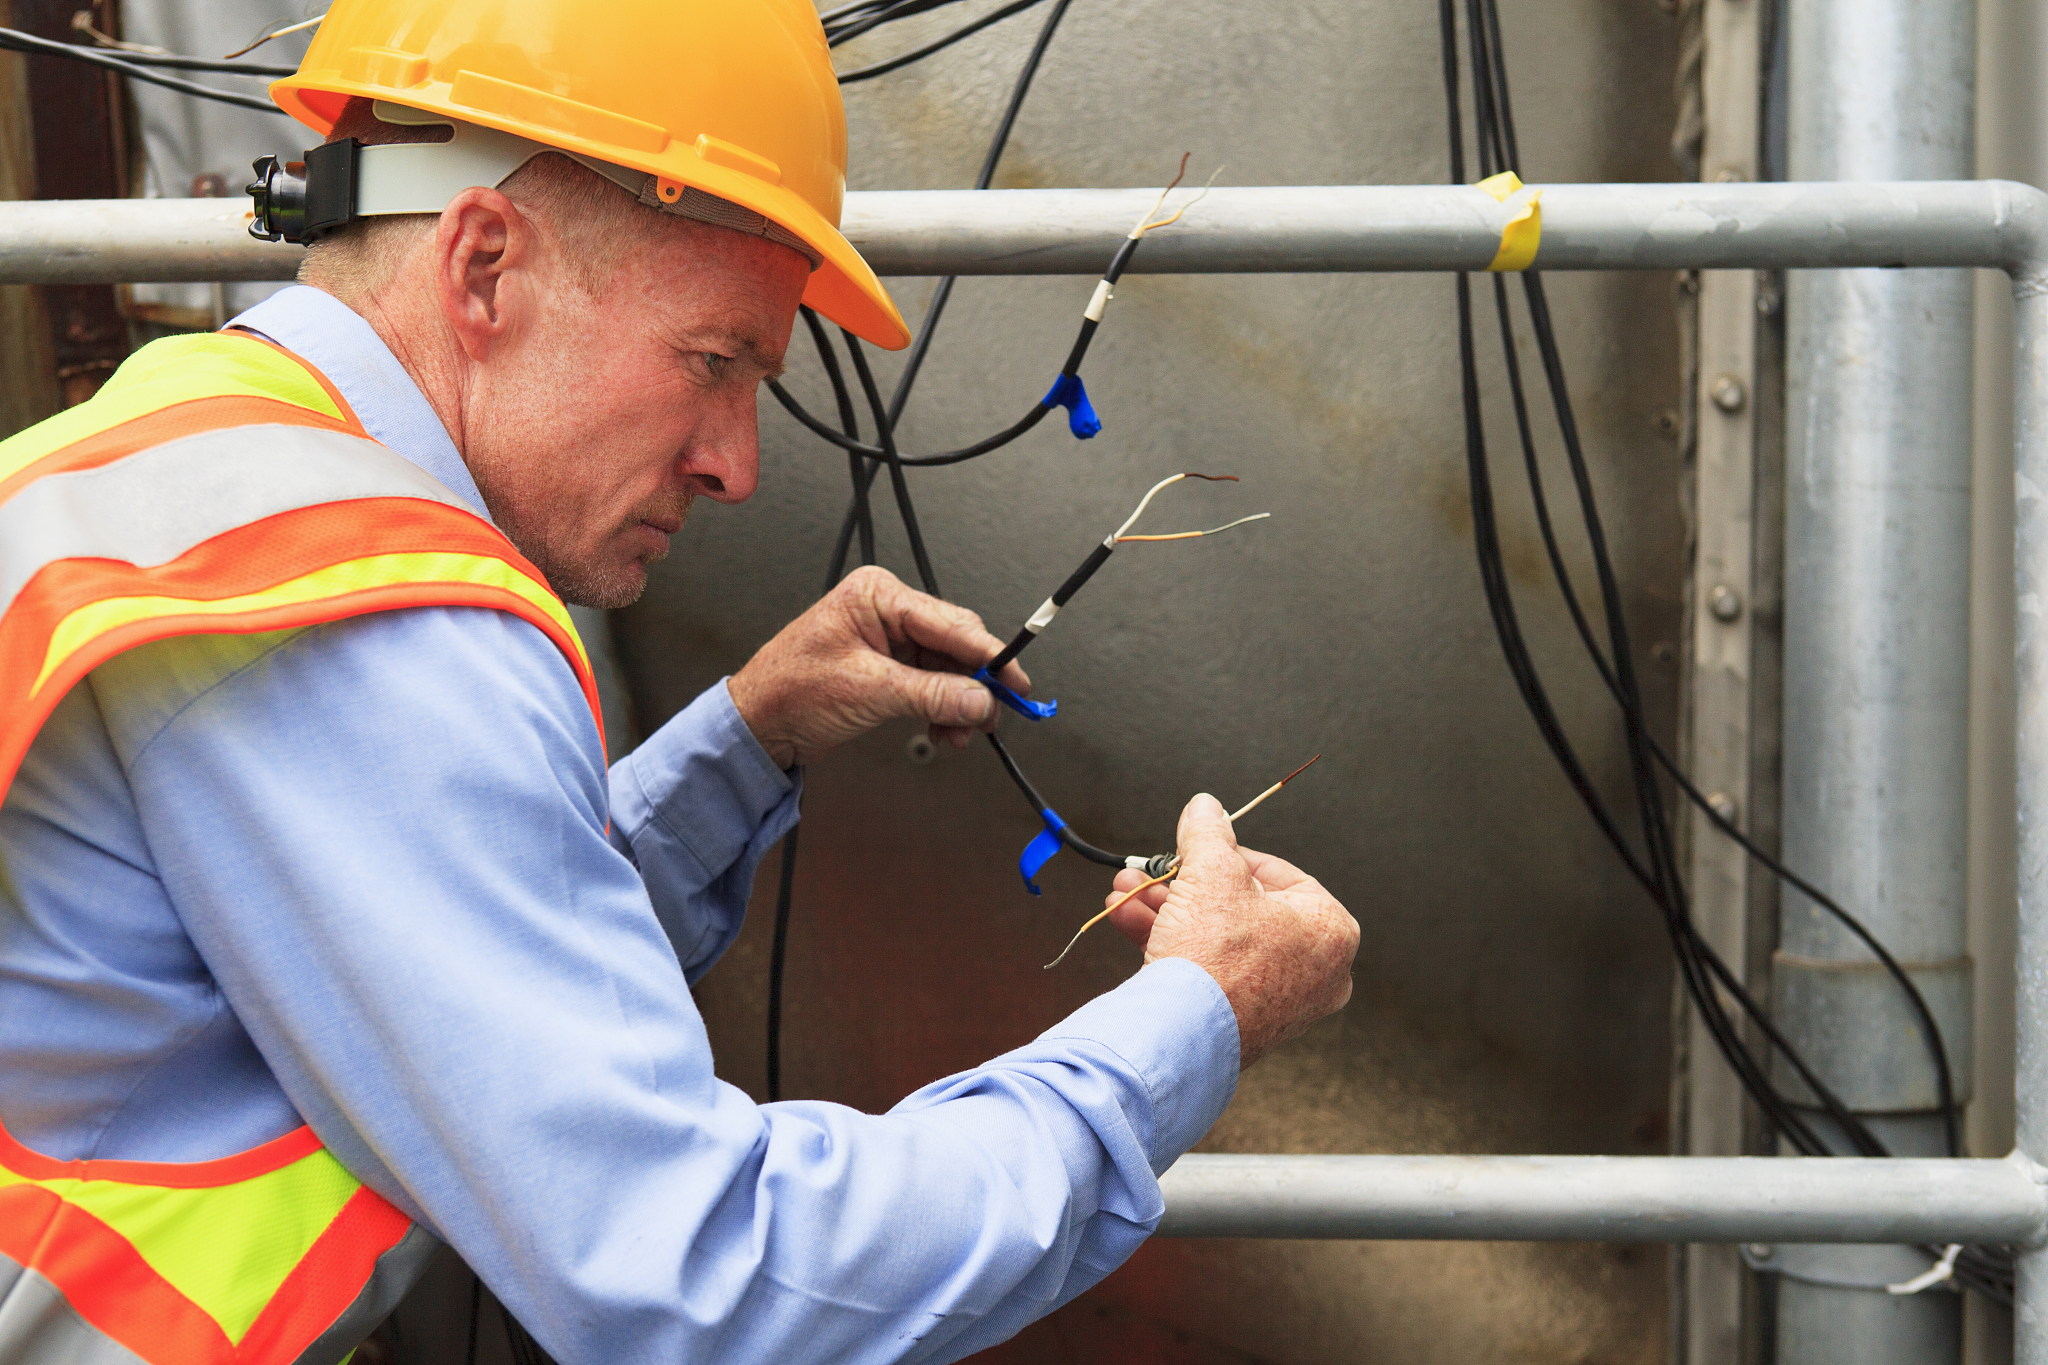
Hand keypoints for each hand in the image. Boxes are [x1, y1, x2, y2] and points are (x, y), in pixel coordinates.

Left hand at [727, 565, 1030, 768]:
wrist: (757, 724)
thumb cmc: (788, 691)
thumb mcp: (868, 691)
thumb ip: (932, 694)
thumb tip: (981, 700)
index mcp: (877, 595)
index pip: (951, 622)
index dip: (989, 655)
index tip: (1016, 682)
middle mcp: (885, 610)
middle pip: (955, 644)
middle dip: (974, 684)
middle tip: (993, 714)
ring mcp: (888, 639)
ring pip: (947, 669)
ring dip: (959, 703)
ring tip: (960, 733)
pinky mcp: (888, 667)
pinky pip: (932, 684)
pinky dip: (942, 709)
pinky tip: (944, 730)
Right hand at [1105, 794, 1356, 1066]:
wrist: (1182, 1036)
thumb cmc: (1215, 958)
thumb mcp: (1210, 872)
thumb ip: (1208, 831)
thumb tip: (1205, 807)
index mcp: (1330, 930)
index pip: (1280, 874)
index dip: (1229, 855)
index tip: (1198, 849)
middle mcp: (1317, 971)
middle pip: (1241, 907)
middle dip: (1185, 885)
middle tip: (1155, 871)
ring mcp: (1281, 1003)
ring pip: (1219, 939)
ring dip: (1168, 910)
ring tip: (1128, 891)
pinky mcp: (1243, 1024)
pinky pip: (1210, 971)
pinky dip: (1172, 945)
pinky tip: (1128, 920)